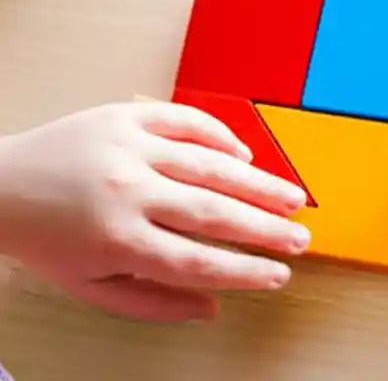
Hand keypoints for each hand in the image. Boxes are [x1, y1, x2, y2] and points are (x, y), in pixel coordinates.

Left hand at [0, 102, 310, 321]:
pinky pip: (188, 121)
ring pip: (211, 165)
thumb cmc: (47, 239)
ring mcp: (129, 148)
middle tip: (301, 238)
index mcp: (117, 240)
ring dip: (259, 182)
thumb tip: (212, 308)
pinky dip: (222, 136)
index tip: (278, 275)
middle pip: (214, 212)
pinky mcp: (127, 116)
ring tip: (293, 198)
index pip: (199, 260)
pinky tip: (246, 155)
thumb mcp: (92, 286)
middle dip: (266, 228)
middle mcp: (127, 191)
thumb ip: (153, 303)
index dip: (245, 270)